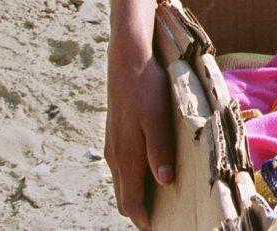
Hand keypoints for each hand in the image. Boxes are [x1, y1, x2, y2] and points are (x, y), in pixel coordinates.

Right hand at [105, 50, 174, 229]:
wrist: (127, 62)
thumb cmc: (147, 88)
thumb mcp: (158, 118)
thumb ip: (159, 150)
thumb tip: (164, 182)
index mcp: (127, 155)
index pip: (131, 201)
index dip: (143, 219)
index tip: (158, 228)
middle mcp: (115, 155)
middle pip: (124, 197)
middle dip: (140, 212)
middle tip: (163, 218)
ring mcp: (113, 146)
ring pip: (122, 182)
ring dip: (136, 195)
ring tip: (160, 201)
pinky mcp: (115, 136)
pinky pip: (122, 168)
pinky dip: (133, 179)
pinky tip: (149, 173)